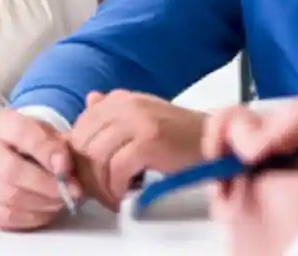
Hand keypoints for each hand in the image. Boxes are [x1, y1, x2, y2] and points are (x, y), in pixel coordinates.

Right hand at [0, 109, 82, 230]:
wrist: (22, 155)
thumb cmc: (40, 144)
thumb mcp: (54, 136)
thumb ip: (60, 148)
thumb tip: (64, 171)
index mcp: (1, 122)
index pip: (21, 133)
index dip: (46, 151)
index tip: (67, 167)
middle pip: (11, 171)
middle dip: (46, 185)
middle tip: (71, 192)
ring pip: (9, 196)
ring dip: (42, 203)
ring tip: (62, 201)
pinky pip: (4, 216)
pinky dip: (30, 217)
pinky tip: (46, 211)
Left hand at [68, 90, 206, 209]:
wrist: (218, 142)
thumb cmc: (182, 139)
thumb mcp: (145, 119)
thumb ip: (115, 113)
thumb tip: (89, 100)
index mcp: (121, 99)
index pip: (80, 127)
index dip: (79, 157)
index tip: (87, 177)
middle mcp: (126, 104)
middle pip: (83, 143)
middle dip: (86, 173)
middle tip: (98, 192)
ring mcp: (139, 120)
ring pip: (96, 157)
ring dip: (101, 185)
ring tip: (114, 197)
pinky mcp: (150, 141)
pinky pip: (116, 169)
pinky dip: (117, 188)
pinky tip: (127, 195)